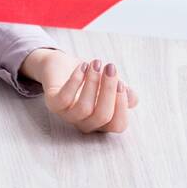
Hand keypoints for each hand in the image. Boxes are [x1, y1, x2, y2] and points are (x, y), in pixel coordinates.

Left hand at [20, 49, 138, 133]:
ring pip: (84, 108)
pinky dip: (75, 81)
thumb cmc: (87, 76)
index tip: (122, 83)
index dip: (122, 106)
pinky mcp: (53, 104)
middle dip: (108, 90)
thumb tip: (132, 98)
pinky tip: (82, 66)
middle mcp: (85, 122)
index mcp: (102, 121)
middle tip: (111, 67)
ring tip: (96, 63)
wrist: (59, 65)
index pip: (117, 125)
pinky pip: (64, 98)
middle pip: (102, 116)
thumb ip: (122, 91)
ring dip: (92, 82)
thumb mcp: (107, 82)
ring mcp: (68, 115)